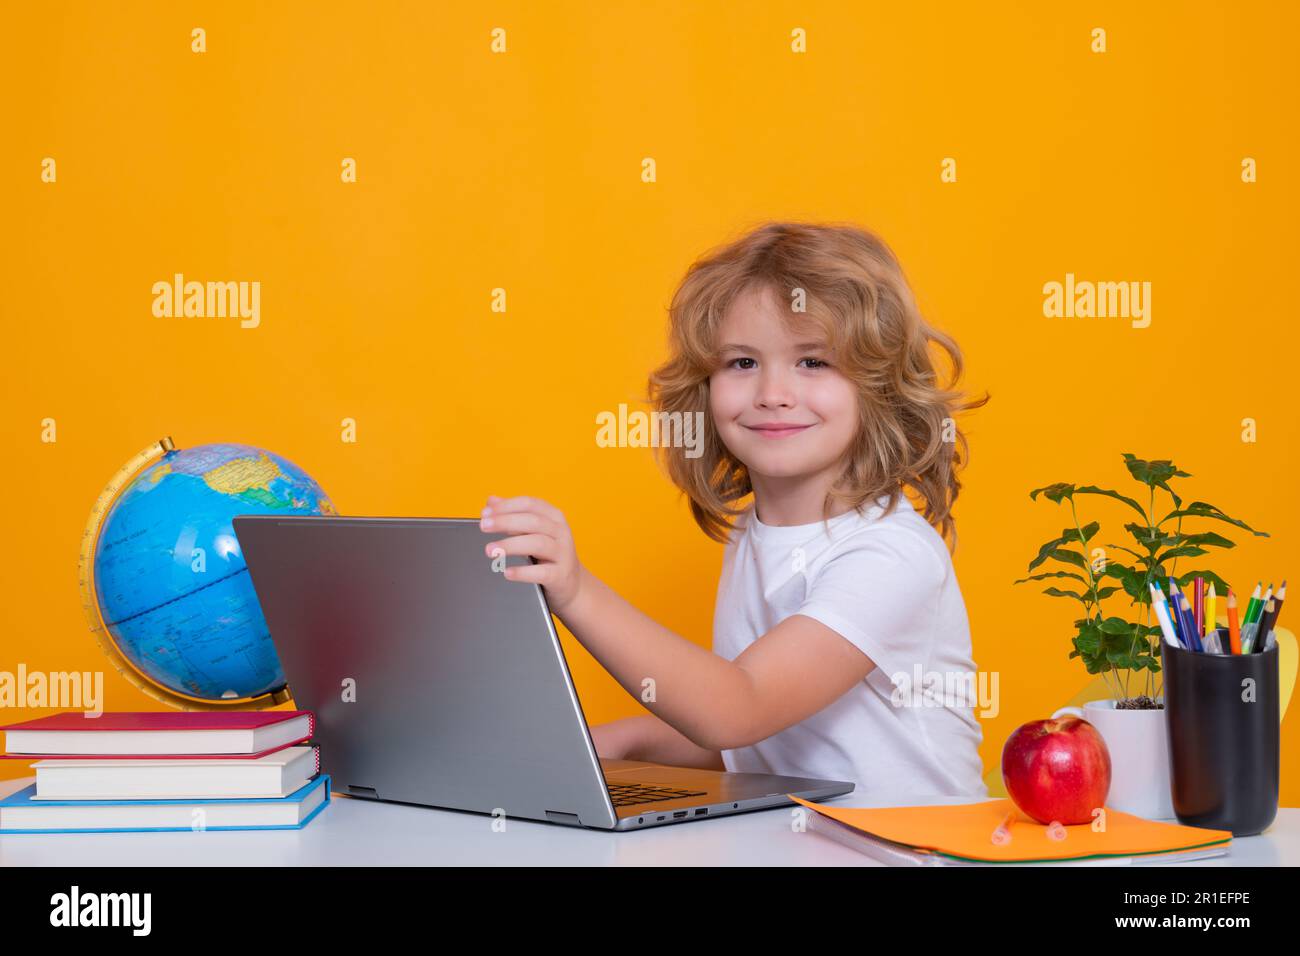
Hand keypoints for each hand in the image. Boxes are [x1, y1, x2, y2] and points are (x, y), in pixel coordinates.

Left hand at [479, 494, 586, 617]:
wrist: (571, 584)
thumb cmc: (549, 554)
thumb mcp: (534, 531)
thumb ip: (513, 515)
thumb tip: (491, 501)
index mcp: (554, 517)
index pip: (529, 504)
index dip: (506, 506)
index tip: (486, 513)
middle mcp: (561, 532)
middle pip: (533, 521)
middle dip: (505, 522)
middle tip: (483, 526)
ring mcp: (563, 554)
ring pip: (537, 544)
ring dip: (511, 545)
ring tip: (490, 550)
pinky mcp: (560, 575)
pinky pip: (541, 572)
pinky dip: (522, 572)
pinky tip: (507, 572)